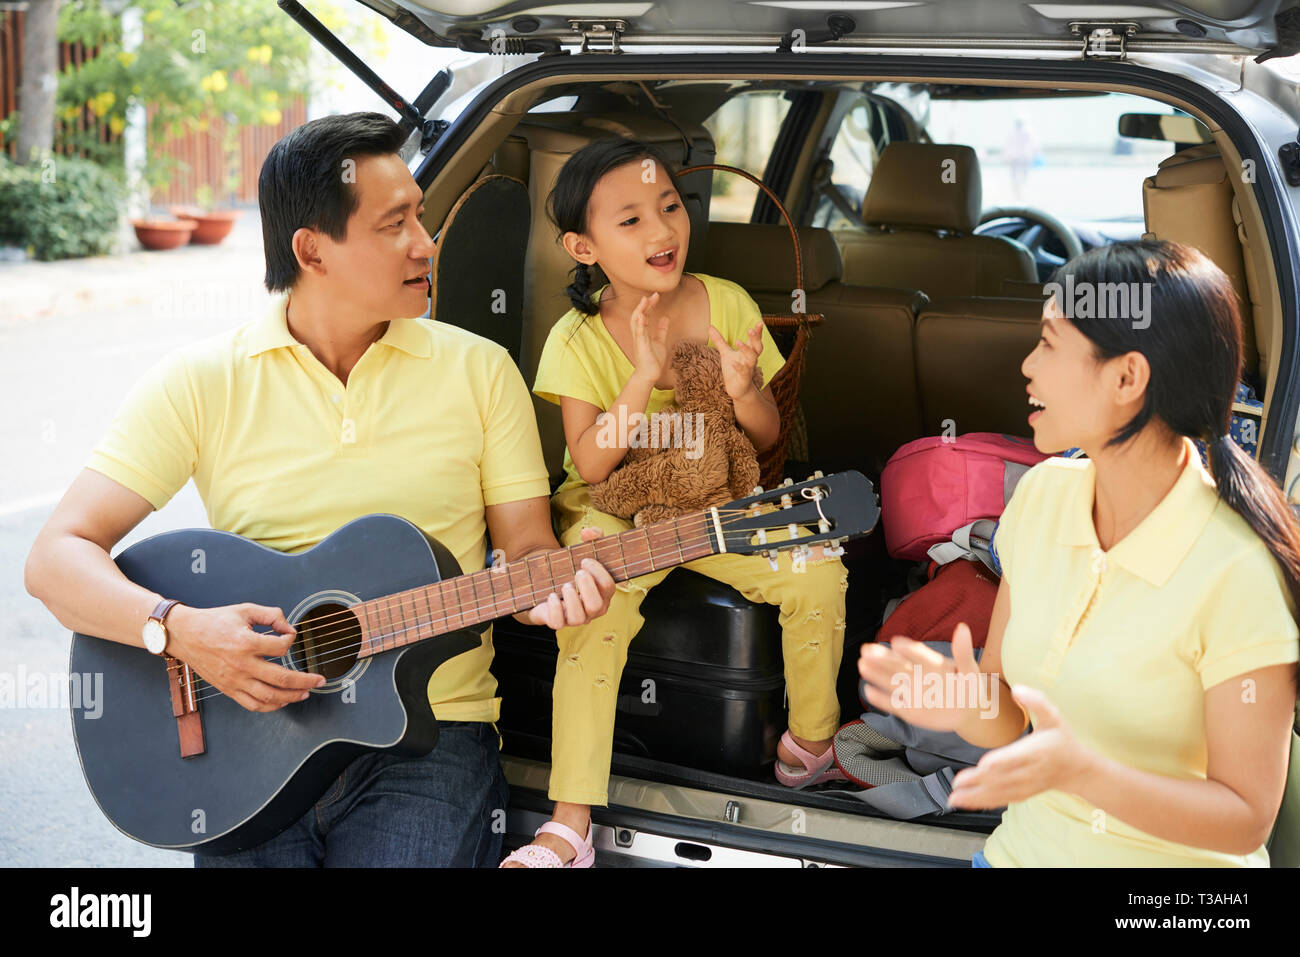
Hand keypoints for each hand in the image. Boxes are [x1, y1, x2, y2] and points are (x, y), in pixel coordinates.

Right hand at [167, 603, 323, 712]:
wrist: (185, 634)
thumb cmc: (215, 621)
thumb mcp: (245, 610)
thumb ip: (271, 615)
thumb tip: (289, 627)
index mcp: (246, 643)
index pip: (281, 648)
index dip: (291, 641)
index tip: (290, 636)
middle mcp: (241, 665)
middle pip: (281, 678)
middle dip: (306, 680)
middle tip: (320, 680)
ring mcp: (234, 680)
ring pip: (269, 696)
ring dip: (292, 697)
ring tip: (306, 693)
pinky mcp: (228, 689)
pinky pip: (253, 704)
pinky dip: (271, 706)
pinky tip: (282, 701)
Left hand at [524, 527, 616, 628]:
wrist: (548, 585)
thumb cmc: (573, 568)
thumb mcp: (585, 550)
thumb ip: (593, 537)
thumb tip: (587, 531)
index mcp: (603, 592)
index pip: (609, 587)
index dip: (599, 573)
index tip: (585, 560)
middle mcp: (592, 609)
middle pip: (597, 605)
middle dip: (587, 587)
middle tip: (578, 572)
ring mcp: (575, 617)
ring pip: (579, 618)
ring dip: (572, 599)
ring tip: (565, 585)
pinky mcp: (557, 622)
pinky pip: (558, 623)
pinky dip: (555, 609)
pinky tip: (551, 595)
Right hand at [630, 292, 669, 384]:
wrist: (649, 375)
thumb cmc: (653, 360)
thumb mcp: (660, 342)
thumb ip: (662, 330)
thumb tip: (665, 318)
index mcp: (643, 333)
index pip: (645, 315)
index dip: (650, 305)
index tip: (656, 296)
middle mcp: (639, 334)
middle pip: (639, 315)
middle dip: (645, 304)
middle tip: (654, 295)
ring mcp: (638, 339)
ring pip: (636, 321)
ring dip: (640, 310)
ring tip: (645, 300)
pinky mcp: (641, 346)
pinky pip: (639, 333)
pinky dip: (639, 323)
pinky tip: (641, 315)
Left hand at [708, 321, 762, 399]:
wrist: (737, 389)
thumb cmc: (733, 369)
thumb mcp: (725, 353)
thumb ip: (719, 341)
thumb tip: (710, 327)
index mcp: (748, 352)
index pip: (755, 341)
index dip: (758, 332)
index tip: (759, 323)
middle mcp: (750, 360)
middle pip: (757, 348)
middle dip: (755, 339)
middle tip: (751, 329)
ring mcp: (748, 370)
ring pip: (752, 359)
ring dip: (746, 350)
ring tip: (739, 342)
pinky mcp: (744, 379)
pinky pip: (744, 372)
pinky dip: (739, 367)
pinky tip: (734, 362)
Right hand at [857, 622, 990, 732]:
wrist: (969, 711)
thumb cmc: (969, 687)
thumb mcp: (970, 669)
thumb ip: (962, 651)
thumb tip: (962, 627)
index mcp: (931, 664)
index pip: (918, 654)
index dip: (908, 649)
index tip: (896, 643)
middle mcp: (917, 675)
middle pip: (897, 665)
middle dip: (882, 658)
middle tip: (867, 650)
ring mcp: (911, 692)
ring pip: (891, 682)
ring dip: (876, 674)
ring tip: (862, 664)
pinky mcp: (909, 710)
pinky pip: (893, 704)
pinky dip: (881, 699)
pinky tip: (868, 691)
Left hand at [947, 686, 1096, 809]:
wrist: (1076, 769)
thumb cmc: (1061, 739)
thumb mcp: (1054, 716)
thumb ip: (1037, 701)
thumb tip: (1018, 689)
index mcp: (1037, 751)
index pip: (1017, 758)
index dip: (1001, 762)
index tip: (984, 765)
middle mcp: (1029, 771)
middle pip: (1002, 778)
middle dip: (979, 782)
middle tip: (957, 783)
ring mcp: (1025, 785)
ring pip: (999, 793)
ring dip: (975, 797)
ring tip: (954, 797)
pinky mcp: (1021, 794)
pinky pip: (1000, 800)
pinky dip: (982, 802)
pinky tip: (964, 802)